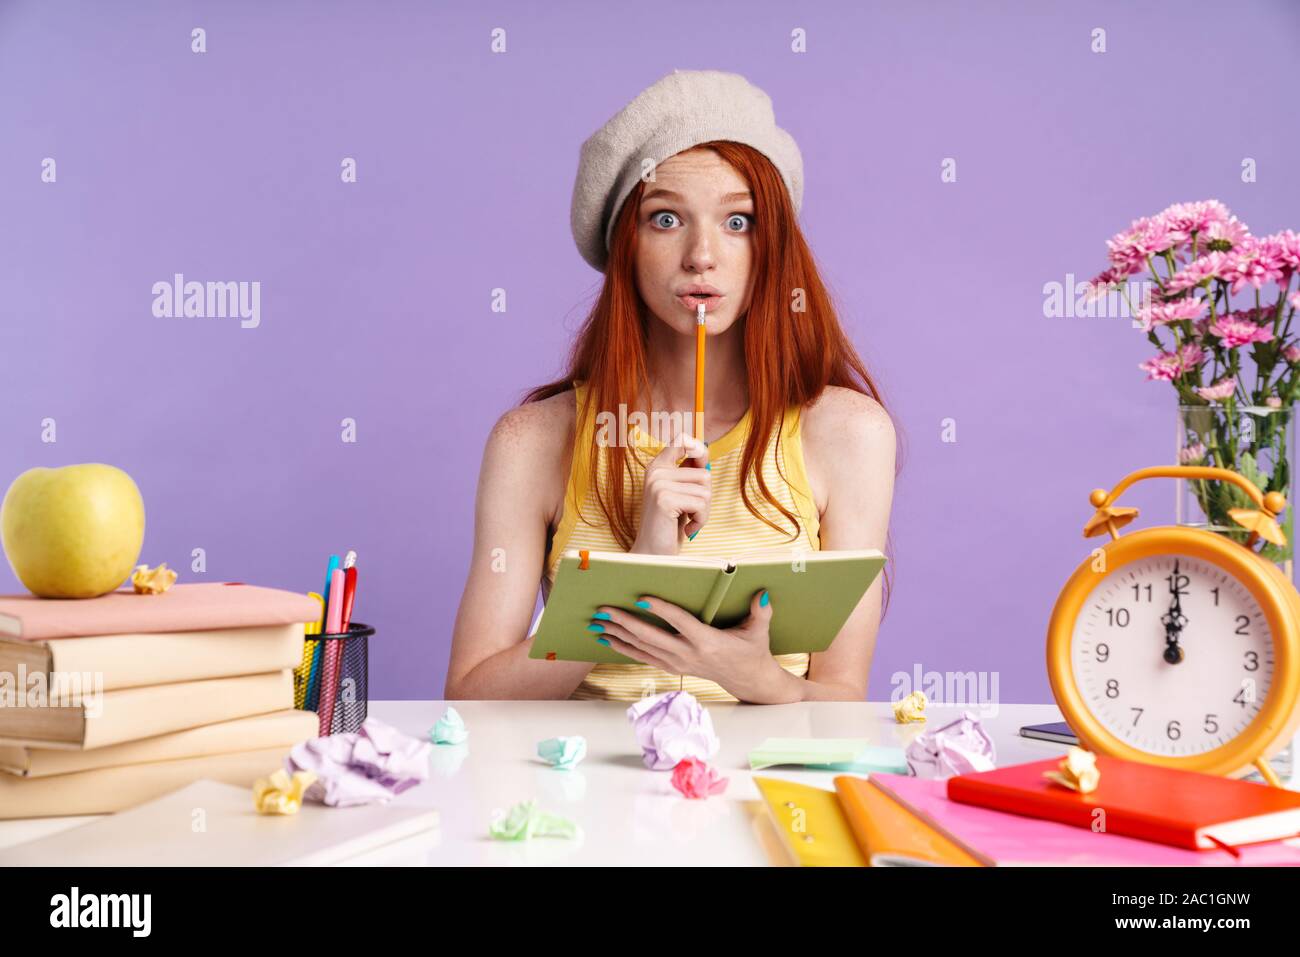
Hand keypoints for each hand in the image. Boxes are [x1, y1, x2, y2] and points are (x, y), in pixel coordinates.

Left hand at [592, 588, 789, 701]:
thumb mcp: (760, 632)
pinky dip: (624, 648)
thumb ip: (761, 612)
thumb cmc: (753, 650)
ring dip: (618, 634)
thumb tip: (762, 594)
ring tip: (596, 622)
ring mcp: (678, 663)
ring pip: (643, 648)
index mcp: (708, 642)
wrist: (748, 680)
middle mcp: (688, 654)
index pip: (680, 623)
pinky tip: (608, 639)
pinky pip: (644, 657)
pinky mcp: (673, 666)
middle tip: (604, 609)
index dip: (662, 611)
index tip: (642, 598)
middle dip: (625, 622)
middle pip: (652, 637)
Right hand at [630, 430, 710, 554]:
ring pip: (705, 491)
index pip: (682, 440)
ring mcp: (658, 484)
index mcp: (658, 467)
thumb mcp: (681, 494)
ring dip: (703, 511)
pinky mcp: (664, 499)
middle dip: (705, 497)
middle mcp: (656, 472)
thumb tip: (704, 449)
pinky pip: (701, 504)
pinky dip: (700, 520)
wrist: (653, 553)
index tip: (701, 463)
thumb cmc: (670, 525)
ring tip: (687, 520)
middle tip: (690, 512)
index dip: (699, 450)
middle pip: (704, 474)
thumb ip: (689, 472)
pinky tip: (686, 528)